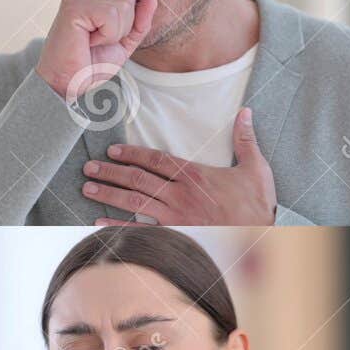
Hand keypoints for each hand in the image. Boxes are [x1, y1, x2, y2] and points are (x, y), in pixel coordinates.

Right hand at [36, 0, 158, 99]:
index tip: (108, 36)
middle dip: (123, 25)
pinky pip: (111, 15)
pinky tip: (88, 41)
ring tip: (93, 42)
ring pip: (122, 5)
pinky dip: (107, 35)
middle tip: (100, 41)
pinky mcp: (73, 7)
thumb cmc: (91, 64)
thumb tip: (152, 0)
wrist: (71, 83)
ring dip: (114, 33)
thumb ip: (140, 22)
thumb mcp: (125, 42)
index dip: (129, 19)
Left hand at [82, 109, 277, 225]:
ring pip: (135, 203)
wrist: (261, 238)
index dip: (133, 153)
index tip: (114, 150)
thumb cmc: (258, 205)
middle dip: (111, 172)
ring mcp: (176, 217)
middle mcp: (181, 195)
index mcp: (196, 176)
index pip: (157, 160)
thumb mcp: (256, 168)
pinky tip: (99, 222)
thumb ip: (245, 140)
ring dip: (109, 194)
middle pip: (139, 179)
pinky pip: (142, 229)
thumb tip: (245, 112)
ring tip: (87, 189)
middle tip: (89, 168)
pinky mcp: (176, 234)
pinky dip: (119, 225)